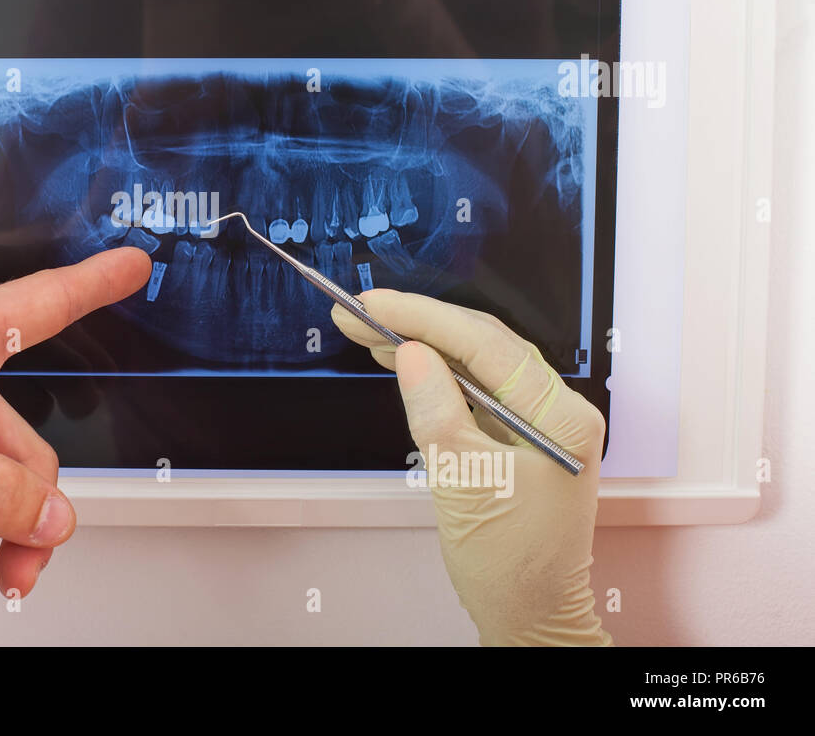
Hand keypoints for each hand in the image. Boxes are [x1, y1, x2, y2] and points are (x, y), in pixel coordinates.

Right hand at [331, 290, 610, 645]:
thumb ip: (436, 410)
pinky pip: (475, 389)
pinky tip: (401, 358)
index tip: (373, 303)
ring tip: (367, 329)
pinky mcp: (518, 436)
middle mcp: (557, 409)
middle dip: (418, 324)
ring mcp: (539, 421)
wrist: (532, 616)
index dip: (424, 318)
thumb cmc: (507, 562)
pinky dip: (436, 373)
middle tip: (360, 311)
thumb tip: (409, 351)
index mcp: (559, 416)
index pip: (487, 345)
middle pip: (484, 344)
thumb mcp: (462, 483)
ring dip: (423, 343)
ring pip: (477, 362)